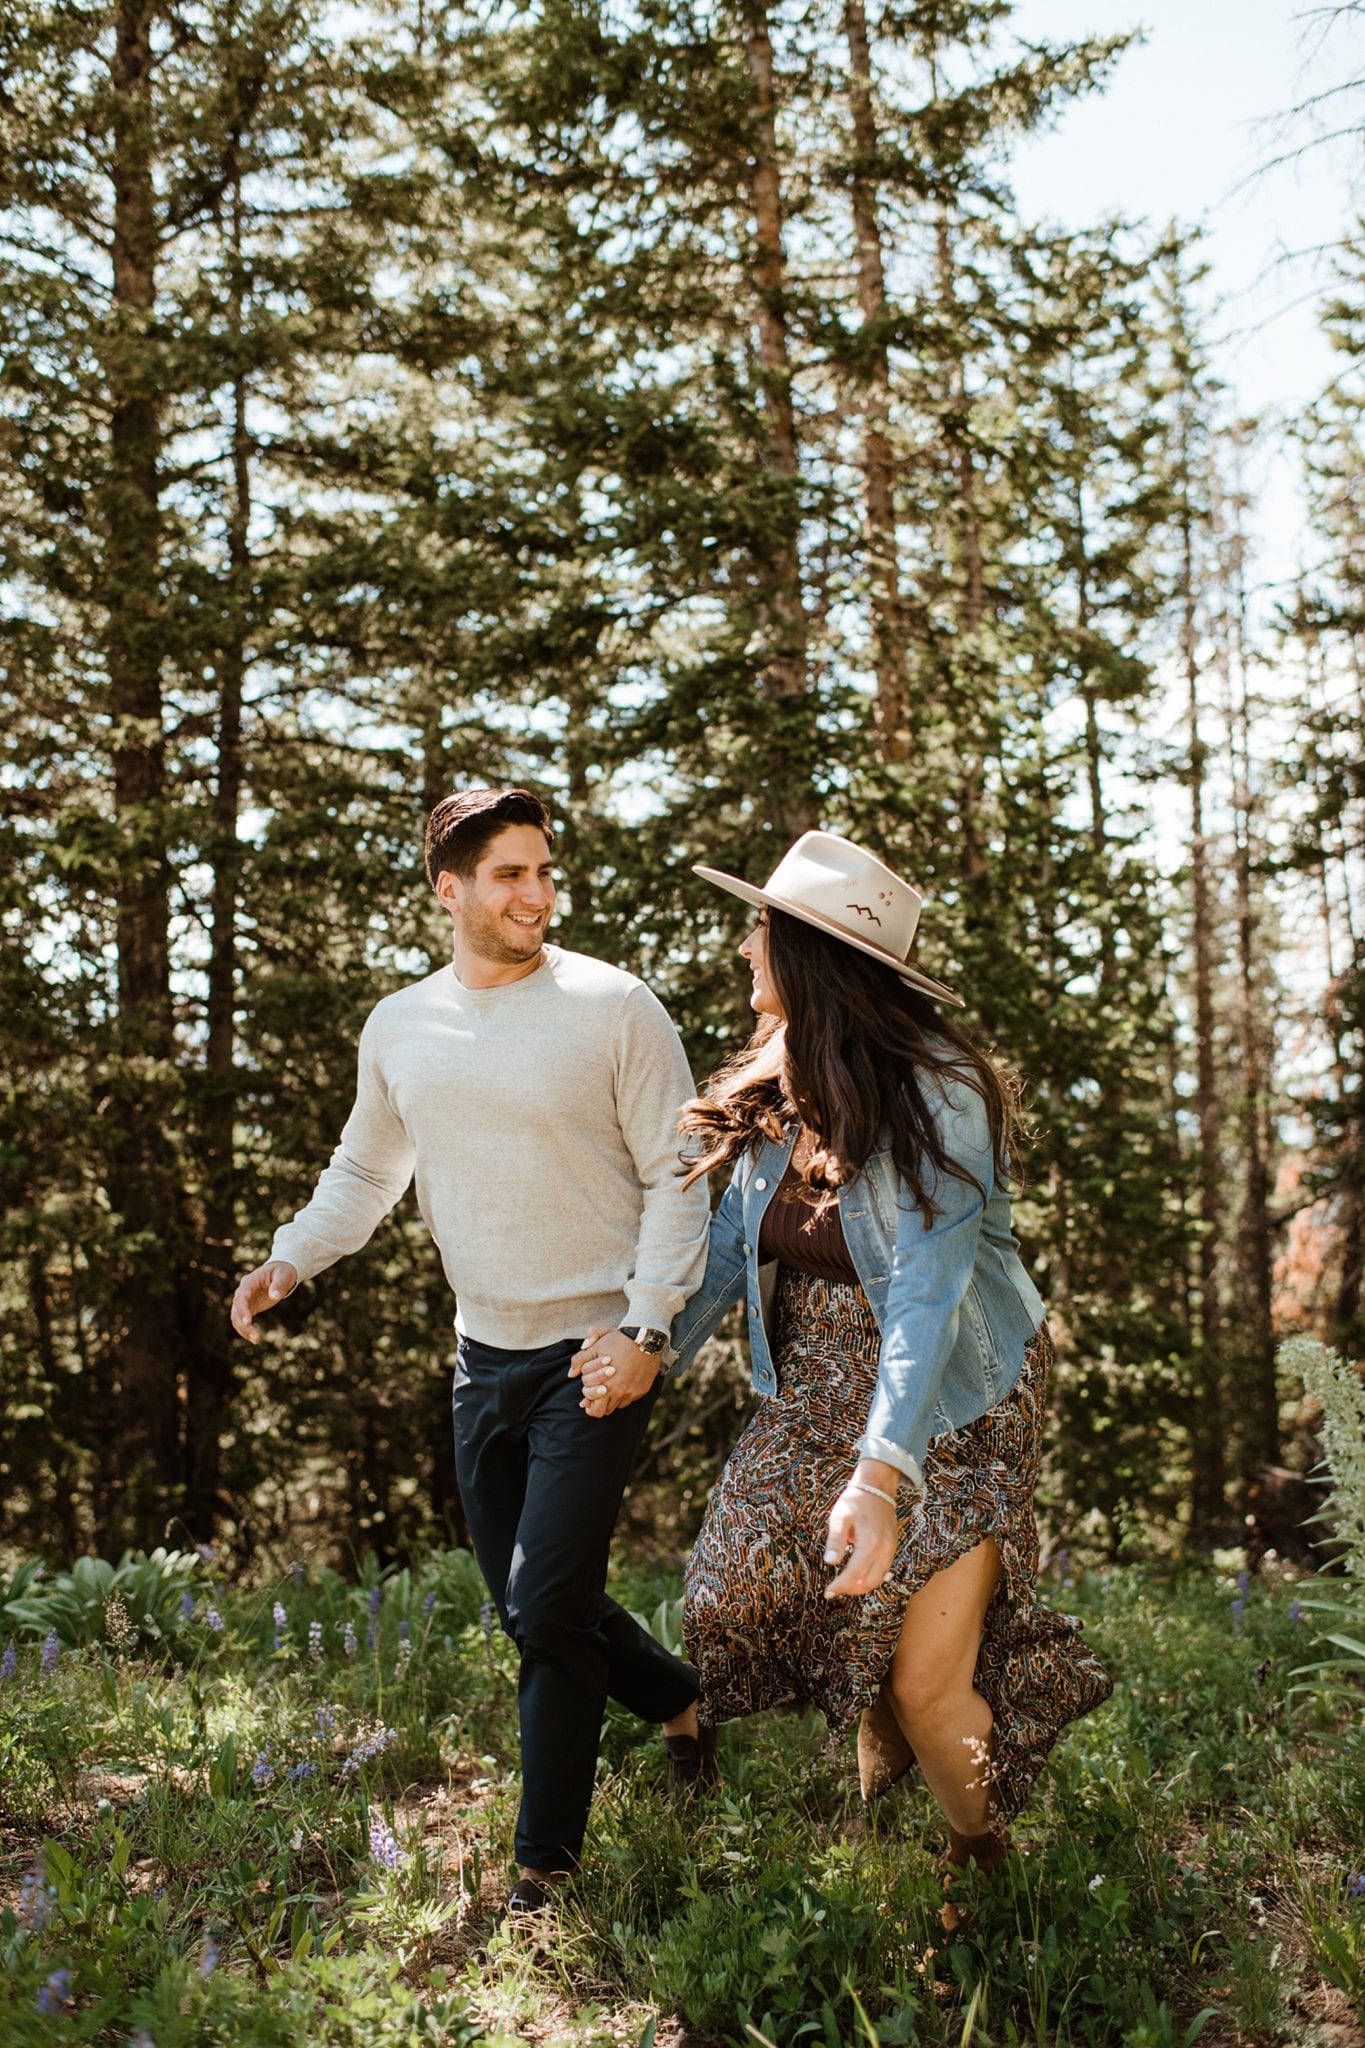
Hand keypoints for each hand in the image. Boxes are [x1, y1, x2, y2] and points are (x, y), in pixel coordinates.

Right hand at [230, 1260, 298, 1344]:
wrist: (281, 1272)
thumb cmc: (283, 1271)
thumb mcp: (284, 1275)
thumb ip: (279, 1284)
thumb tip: (275, 1296)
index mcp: (249, 1282)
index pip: (241, 1297)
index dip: (242, 1310)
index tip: (247, 1322)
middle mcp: (243, 1292)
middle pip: (236, 1310)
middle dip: (243, 1325)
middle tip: (256, 1337)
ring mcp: (245, 1300)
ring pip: (237, 1317)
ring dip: (244, 1330)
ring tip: (256, 1340)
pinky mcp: (250, 1307)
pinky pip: (243, 1320)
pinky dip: (247, 1330)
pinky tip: (255, 1339)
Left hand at [568, 1325, 661, 1417]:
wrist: (646, 1340)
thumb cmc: (619, 1340)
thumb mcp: (595, 1344)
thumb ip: (579, 1359)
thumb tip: (571, 1374)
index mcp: (603, 1382)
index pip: (590, 1404)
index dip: (587, 1399)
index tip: (588, 1396)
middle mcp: (617, 1391)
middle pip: (601, 1411)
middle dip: (597, 1405)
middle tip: (596, 1397)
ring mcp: (630, 1393)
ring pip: (615, 1407)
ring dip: (610, 1401)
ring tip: (608, 1389)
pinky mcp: (640, 1391)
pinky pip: (627, 1402)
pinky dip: (622, 1397)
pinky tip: (621, 1385)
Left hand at [823, 1462, 900, 1599]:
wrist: (877, 1487)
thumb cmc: (855, 1500)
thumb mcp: (840, 1517)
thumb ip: (836, 1540)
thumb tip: (830, 1562)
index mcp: (869, 1543)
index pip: (854, 1575)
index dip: (840, 1586)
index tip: (828, 1592)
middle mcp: (883, 1549)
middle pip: (868, 1582)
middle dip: (850, 1590)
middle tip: (834, 1589)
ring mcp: (890, 1549)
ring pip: (878, 1580)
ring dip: (861, 1586)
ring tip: (844, 1585)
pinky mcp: (892, 1547)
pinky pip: (883, 1570)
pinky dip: (871, 1578)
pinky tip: (858, 1576)